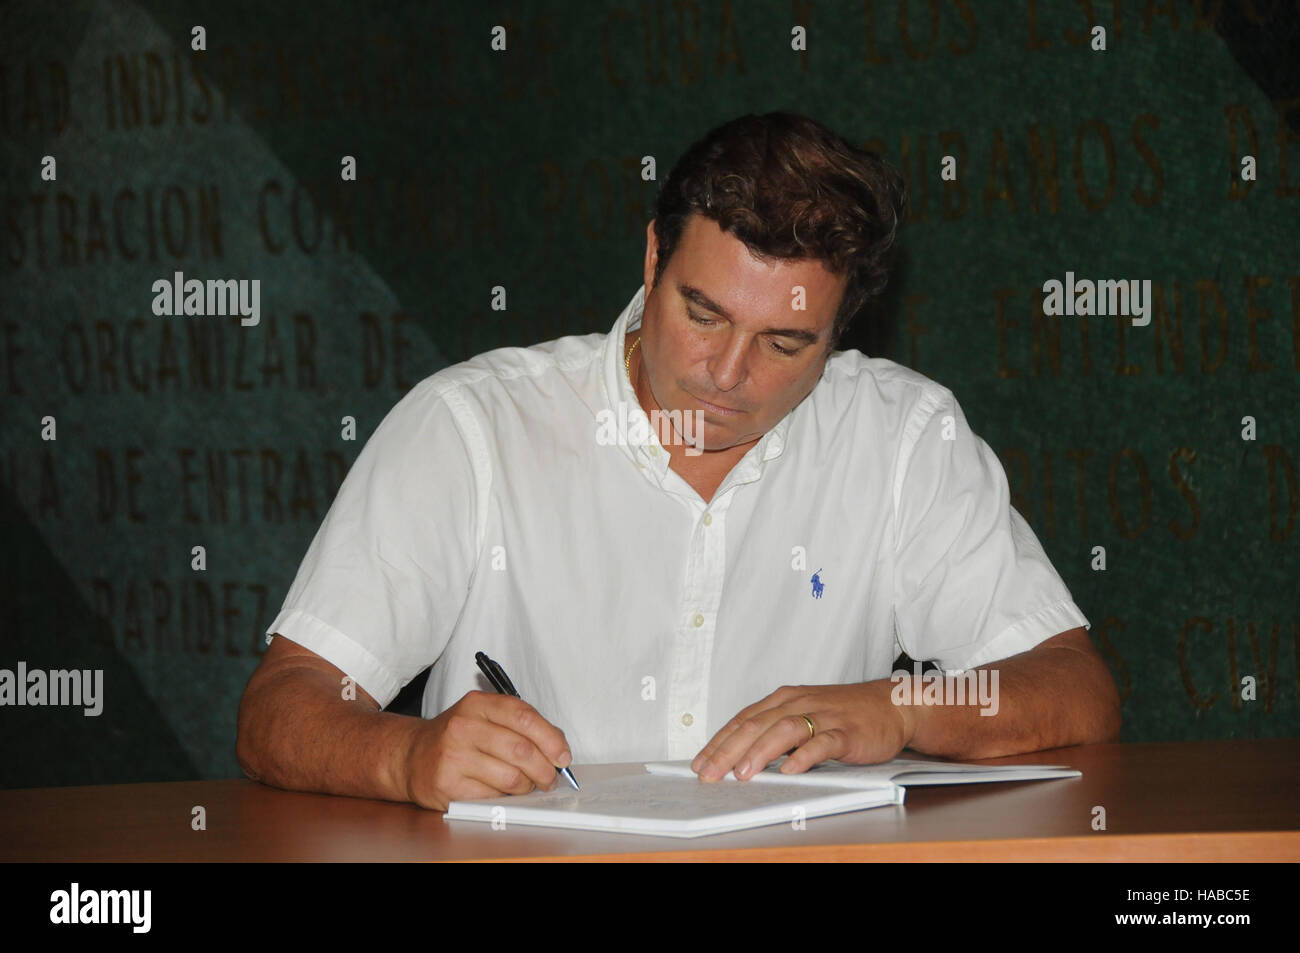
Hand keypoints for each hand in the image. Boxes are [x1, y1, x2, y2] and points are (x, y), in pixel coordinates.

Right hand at [403, 690, 572, 810]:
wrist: (411, 755)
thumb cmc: (457, 737)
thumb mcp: (485, 717)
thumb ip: (521, 725)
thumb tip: (558, 747)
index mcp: (478, 704)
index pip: (524, 717)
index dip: (551, 738)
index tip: (563, 755)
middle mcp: (464, 727)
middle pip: (521, 750)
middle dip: (545, 769)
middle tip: (550, 777)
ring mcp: (454, 756)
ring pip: (511, 777)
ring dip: (527, 786)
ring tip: (526, 785)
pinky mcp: (448, 784)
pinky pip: (492, 797)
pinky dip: (505, 798)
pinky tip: (502, 792)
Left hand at [691, 681, 915, 781]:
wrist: (891, 705)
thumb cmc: (844, 713)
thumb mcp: (804, 714)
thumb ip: (776, 730)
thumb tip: (741, 757)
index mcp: (784, 699)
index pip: (743, 720)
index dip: (719, 742)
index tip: (699, 764)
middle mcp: (799, 703)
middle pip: (756, 725)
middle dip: (728, 751)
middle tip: (709, 773)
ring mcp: (823, 716)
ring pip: (784, 731)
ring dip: (760, 752)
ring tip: (742, 774)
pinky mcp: (846, 732)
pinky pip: (822, 743)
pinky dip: (804, 756)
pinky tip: (790, 770)